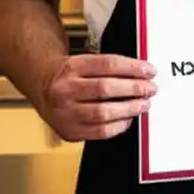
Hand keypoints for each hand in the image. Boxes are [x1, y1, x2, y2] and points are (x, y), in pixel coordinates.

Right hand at [39, 54, 156, 141]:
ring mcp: (64, 112)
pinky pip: (99, 132)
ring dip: (129, 108)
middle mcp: (65, 89)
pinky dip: (118, 126)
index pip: (108, 65)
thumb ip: (110, 68)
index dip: (133, 68)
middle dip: (134, 89)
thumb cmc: (70, 75)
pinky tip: (127, 119)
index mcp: (72, 67)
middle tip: (150, 89)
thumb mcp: (85, 61)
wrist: (42, 86)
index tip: (149, 71)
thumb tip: (143, 74)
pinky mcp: (68, 130)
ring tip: (143, 104)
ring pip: (103, 112)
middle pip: (106, 88)